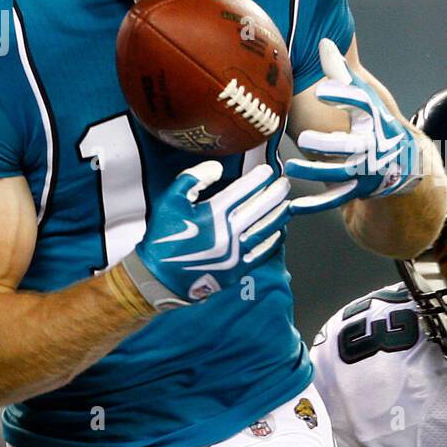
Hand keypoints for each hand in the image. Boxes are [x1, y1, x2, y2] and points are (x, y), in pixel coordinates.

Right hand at [120, 161, 288, 307]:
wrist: (159, 278)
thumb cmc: (163, 237)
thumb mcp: (170, 201)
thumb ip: (192, 178)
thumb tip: (218, 168)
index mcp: (213, 215)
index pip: (243, 191)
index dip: (258, 179)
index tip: (268, 170)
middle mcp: (228, 234)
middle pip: (260, 208)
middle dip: (275, 194)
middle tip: (285, 184)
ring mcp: (235, 253)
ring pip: (265, 229)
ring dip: (278, 215)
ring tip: (288, 203)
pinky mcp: (237, 270)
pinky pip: (262, 252)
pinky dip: (273, 239)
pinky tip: (279, 230)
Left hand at [285, 39, 420, 214]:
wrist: (405, 165)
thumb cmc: (376, 124)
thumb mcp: (366, 98)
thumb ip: (342, 74)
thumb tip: (322, 41)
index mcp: (373, 118)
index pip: (362, 104)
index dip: (345, 96)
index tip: (324, 89)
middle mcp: (372, 145)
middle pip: (352, 145)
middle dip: (331, 144)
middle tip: (305, 138)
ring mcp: (365, 170)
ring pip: (341, 174)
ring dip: (316, 172)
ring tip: (292, 168)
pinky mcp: (357, 190)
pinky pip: (334, 199)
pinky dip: (315, 205)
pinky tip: (293, 207)